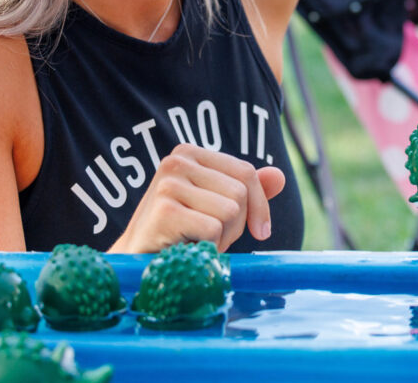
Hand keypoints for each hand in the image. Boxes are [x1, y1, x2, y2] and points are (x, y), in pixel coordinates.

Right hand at [110, 144, 285, 253]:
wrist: (137, 265)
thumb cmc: (182, 235)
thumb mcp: (217, 208)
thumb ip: (246, 190)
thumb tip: (279, 176)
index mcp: (189, 153)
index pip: (246, 172)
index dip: (260, 205)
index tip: (261, 232)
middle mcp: (176, 161)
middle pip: (240, 192)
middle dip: (235, 225)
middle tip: (209, 237)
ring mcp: (168, 183)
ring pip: (230, 211)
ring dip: (221, 238)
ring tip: (194, 241)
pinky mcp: (164, 210)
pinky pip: (213, 230)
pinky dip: (207, 248)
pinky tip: (185, 249)